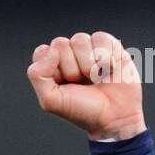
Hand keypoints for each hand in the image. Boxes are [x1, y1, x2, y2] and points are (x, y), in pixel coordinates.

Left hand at [27, 33, 145, 140]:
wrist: (115, 116)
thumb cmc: (83, 110)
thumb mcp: (51, 101)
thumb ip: (38, 76)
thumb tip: (50, 50)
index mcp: (52, 68)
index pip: (42, 52)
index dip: (51, 68)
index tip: (62, 84)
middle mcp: (68, 55)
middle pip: (59, 44)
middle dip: (70, 68)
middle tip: (81, 83)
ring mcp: (87, 48)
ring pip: (79, 40)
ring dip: (88, 64)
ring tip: (95, 78)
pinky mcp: (107, 44)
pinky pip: (99, 38)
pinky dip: (105, 57)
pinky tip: (109, 70)